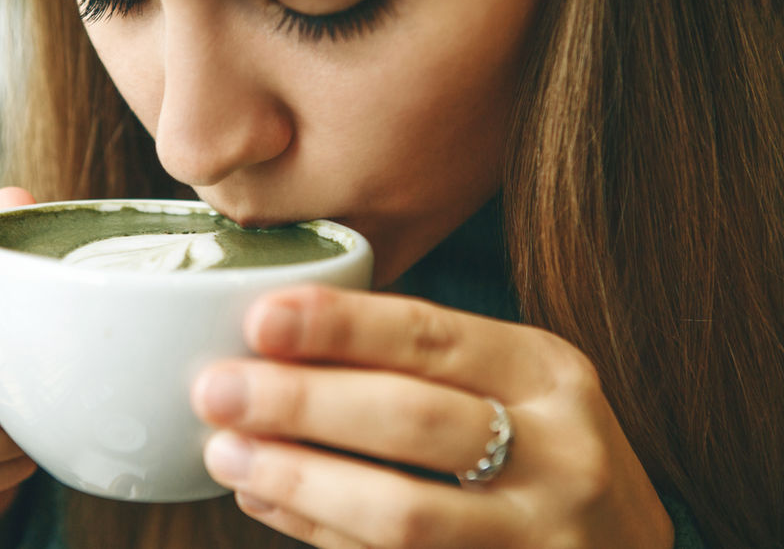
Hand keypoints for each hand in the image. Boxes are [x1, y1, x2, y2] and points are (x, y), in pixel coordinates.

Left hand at [191, 286, 673, 547]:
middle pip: (414, 419)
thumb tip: (279, 338)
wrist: (626, 547)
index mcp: (547, 372)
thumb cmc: (543, 445)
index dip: (342, 325)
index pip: (434, 336)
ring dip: (300, 481)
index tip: (260, 318)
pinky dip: (318, 532)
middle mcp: (558, 450)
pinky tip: (265, 499)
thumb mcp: (513, 383)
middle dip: (303, 402)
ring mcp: (537, 535)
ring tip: (225, 452)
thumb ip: (424, 360)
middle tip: (216, 388)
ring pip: (403, 513)